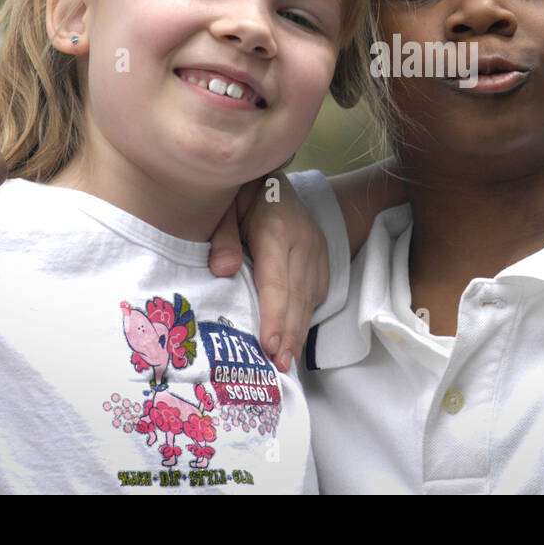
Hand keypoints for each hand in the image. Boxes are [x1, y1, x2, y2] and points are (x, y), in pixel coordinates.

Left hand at [205, 173, 329, 373]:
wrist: (271, 175)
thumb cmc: (240, 193)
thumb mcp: (223, 206)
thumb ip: (221, 238)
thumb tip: (222, 271)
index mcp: (278, 228)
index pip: (277, 280)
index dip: (275, 316)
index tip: (270, 346)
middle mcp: (304, 241)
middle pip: (297, 295)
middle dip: (289, 335)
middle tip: (279, 369)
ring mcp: (317, 249)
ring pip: (310, 297)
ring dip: (299, 331)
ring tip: (287, 363)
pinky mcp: (321, 256)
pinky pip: (317, 291)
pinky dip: (306, 315)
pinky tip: (294, 338)